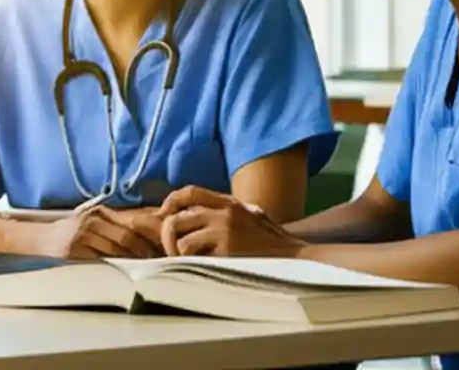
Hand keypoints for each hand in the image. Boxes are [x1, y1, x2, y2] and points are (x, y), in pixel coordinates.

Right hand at [28, 209, 158, 258]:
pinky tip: (121, 274)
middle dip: (144, 252)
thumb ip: (114, 225)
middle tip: (156, 264)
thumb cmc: (71, 232)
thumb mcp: (91, 221)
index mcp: (99, 212)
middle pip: (126, 237)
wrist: (40, 239)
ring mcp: (82, 236)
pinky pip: (100, 261)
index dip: (149, 236)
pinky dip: (113, 268)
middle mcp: (91, 221)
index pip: (131, 222)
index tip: (162, 248)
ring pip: (115, 251)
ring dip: (131, 262)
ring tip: (144, 271)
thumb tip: (147, 233)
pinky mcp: (74, 251)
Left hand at [157, 186, 304, 257]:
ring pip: (178, 234)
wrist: (295, 258)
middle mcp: (223, 210)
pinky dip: (189, 261)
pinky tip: (202, 266)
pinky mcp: (225, 247)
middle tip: (173, 251)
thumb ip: (227, 212)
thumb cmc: (272, 242)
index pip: (189, 191)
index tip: (163, 216)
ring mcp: (223, 228)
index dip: (170, 202)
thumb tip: (197, 214)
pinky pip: (190, 251)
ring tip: (187, 261)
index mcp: (228, 202)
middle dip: (167, 235)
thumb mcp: (250, 216)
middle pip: (176, 216)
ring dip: (176, 251)